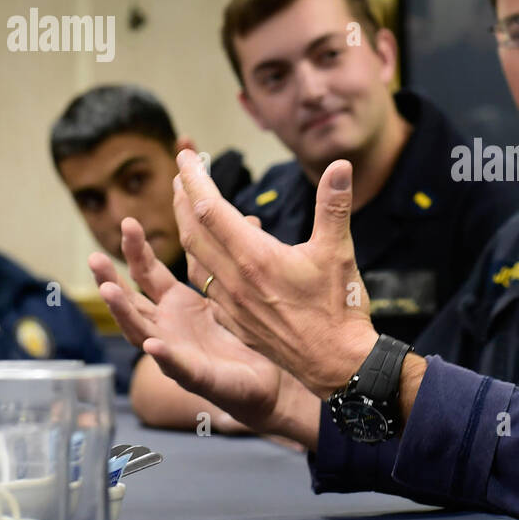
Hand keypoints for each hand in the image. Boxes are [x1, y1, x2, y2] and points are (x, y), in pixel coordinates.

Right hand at [90, 216, 318, 440]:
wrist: (268, 380)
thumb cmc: (244, 336)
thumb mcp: (234, 290)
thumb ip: (235, 257)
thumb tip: (250, 218)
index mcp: (176, 303)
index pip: (148, 273)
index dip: (137, 249)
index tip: (128, 223)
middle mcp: (167, 327)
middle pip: (131, 301)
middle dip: (110, 280)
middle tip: (94, 258)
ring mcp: (176, 353)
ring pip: (140, 332)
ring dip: (124, 313)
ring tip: (109, 292)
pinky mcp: (198, 378)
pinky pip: (178, 367)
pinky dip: (165, 356)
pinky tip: (154, 345)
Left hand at [172, 151, 377, 399]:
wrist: (336, 364)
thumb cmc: (339, 308)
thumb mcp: (340, 251)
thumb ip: (334, 206)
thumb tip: (340, 165)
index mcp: (255, 257)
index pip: (211, 208)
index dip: (194, 179)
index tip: (185, 155)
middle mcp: (234, 279)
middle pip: (193, 231)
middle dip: (182, 199)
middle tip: (178, 174)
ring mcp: (231, 303)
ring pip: (194, 259)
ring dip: (186, 230)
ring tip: (186, 209)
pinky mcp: (236, 321)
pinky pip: (205, 285)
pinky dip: (199, 261)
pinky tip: (206, 257)